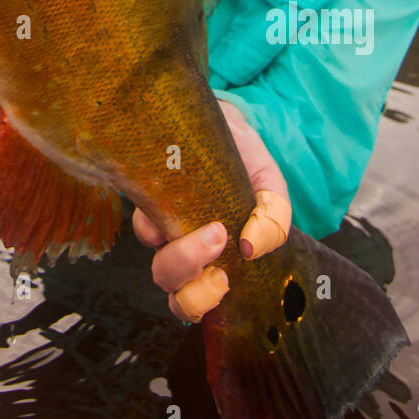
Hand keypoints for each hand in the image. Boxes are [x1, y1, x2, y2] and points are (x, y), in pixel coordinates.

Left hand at [133, 101, 290, 322]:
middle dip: (190, 278)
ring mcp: (161, 215)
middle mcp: (180, 241)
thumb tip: (251, 248)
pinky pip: (144, 208)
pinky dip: (164, 207)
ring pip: (154, 249)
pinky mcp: (145, 189)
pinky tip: (188, 189)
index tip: (225, 277)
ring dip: (182, 251)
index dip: (202, 302)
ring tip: (213, 228)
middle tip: (218, 247)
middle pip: (170, 282)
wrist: (222, 117)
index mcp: (211, 255)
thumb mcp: (270, 186)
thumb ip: (274, 219)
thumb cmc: (245, 159)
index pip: (194, 300)